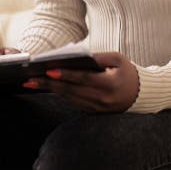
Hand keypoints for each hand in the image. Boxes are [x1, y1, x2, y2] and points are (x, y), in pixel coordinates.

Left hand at [23, 52, 139, 112]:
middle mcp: (102, 99)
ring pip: (69, 98)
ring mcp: (97, 108)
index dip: (65, 75)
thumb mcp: (117, 59)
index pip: (83, 79)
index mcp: (109, 84)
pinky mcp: (93, 112)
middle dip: (49, 84)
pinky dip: (59, 94)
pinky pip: (73, 102)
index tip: (48, 71)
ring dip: (50, 90)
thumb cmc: (127, 72)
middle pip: (71, 91)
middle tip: (30, 79)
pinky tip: (45, 88)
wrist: (140, 94)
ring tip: (32, 82)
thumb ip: (97, 57)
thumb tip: (75, 57)